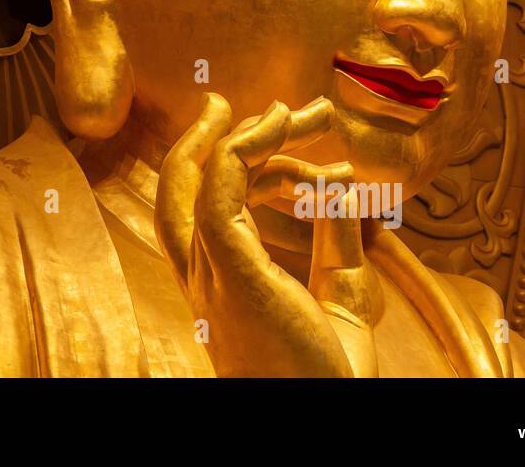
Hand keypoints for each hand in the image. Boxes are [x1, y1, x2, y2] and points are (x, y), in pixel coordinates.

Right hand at [155, 93, 377, 376]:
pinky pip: (217, 195)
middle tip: (269, 104)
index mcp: (219, 283)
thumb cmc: (329, 374)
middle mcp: (204, 275)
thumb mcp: (342, 295)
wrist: (320, 421)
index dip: (240, 161)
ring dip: (242, 133)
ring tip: (293, 109)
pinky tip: (278, 125)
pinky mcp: (233, 273)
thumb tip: (338, 184)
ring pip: (194, 181)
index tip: (282, 126)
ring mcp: (211, 274)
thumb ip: (335, 241)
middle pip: (183, 188)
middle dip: (219, 136)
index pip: (207, 205)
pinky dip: (241, 150)